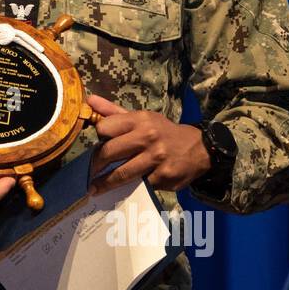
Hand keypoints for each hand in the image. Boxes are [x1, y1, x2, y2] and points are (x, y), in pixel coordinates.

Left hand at [87, 94, 209, 193]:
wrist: (199, 148)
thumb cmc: (162, 132)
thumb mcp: (141, 118)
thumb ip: (113, 111)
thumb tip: (89, 100)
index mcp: (140, 120)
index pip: (105, 127)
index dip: (99, 137)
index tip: (99, 144)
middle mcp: (148, 137)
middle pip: (109, 152)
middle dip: (95, 164)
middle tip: (89, 172)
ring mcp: (157, 158)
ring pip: (122, 174)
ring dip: (105, 183)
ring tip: (94, 189)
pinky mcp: (163, 176)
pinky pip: (140, 185)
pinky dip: (133, 188)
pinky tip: (128, 189)